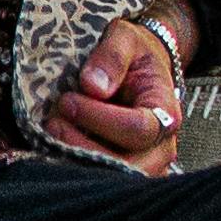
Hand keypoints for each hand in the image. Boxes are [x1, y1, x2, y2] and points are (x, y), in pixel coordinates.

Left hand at [51, 12, 186, 172]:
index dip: (99, 119)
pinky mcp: (129, 170)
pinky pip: (108, 183)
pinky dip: (81, 172)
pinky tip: (60, 151)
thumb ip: (111, 56)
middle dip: (85, 148)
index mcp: (165, 110)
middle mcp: (162, 144)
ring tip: (54, 136)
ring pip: (118, 181)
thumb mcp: (125, 38)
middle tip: (54, 125)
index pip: (137, 129)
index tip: (68, 101)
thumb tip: (93, 86)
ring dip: (80, 164)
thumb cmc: (135, 53)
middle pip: (129, 166)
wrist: (144, 66)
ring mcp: (148, 163)